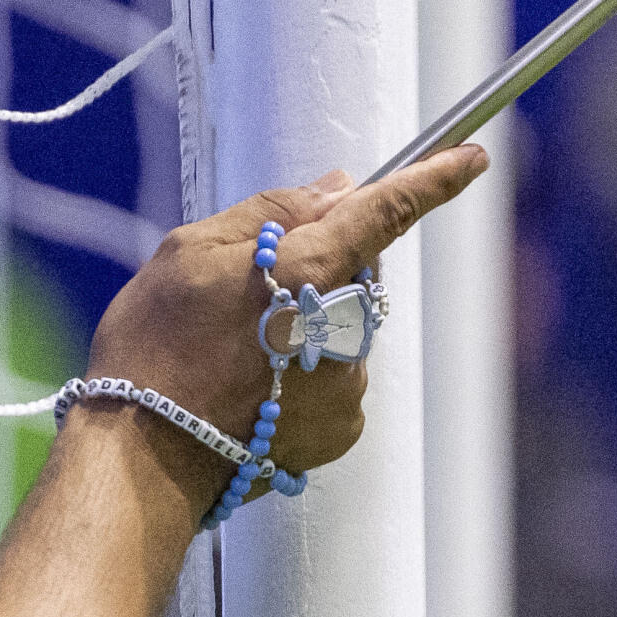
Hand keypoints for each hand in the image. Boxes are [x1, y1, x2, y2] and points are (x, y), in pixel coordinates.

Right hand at [76, 144, 488, 488]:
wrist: (146, 458)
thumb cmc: (154, 349)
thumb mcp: (189, 253)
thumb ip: (271, 213)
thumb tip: (337, 188)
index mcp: (308, 267)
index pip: (386, 210)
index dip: (432, 180)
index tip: (470, 158)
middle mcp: (343, 323)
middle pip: (358, 272)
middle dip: (322, 269)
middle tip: (251, 296)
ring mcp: (349, 380)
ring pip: (346, 328)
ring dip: (309, 328)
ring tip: (237, 359)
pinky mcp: (344, 427)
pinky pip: (338, 380)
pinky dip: (307, 379)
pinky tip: (255, 392)